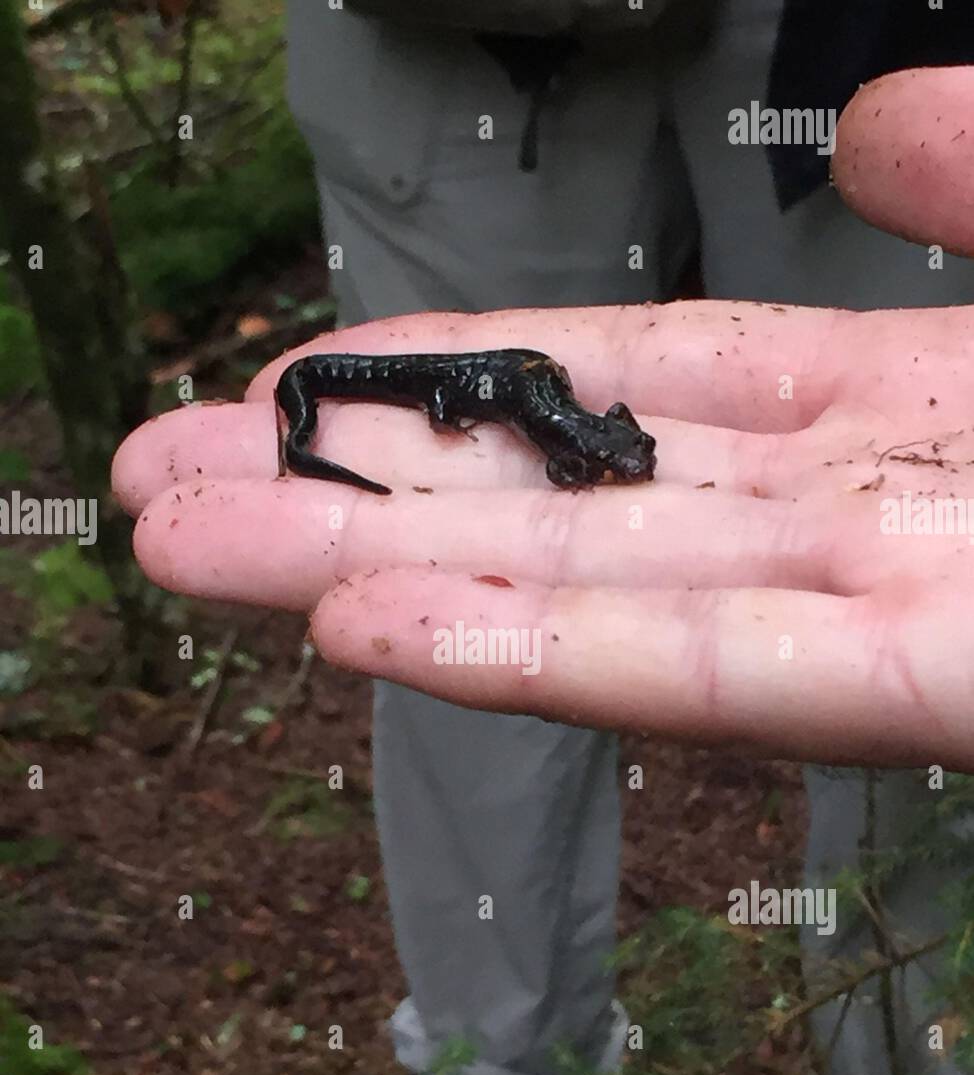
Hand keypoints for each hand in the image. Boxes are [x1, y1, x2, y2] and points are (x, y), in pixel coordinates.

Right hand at [112, 67, 973, 769]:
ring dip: (392, 582)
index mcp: (872, 407)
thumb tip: (866, 130)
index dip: (447, 381)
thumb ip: (967, 174)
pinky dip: (545, 654)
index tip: (295, 382)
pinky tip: (379, 632)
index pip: (610, 383)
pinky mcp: (930, 686)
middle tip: (172, 493)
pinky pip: (715, 674)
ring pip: (590, 595)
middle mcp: (835, 519)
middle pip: (553, 504)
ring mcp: (874, 609)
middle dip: (358, 497)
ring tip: (204, 558)